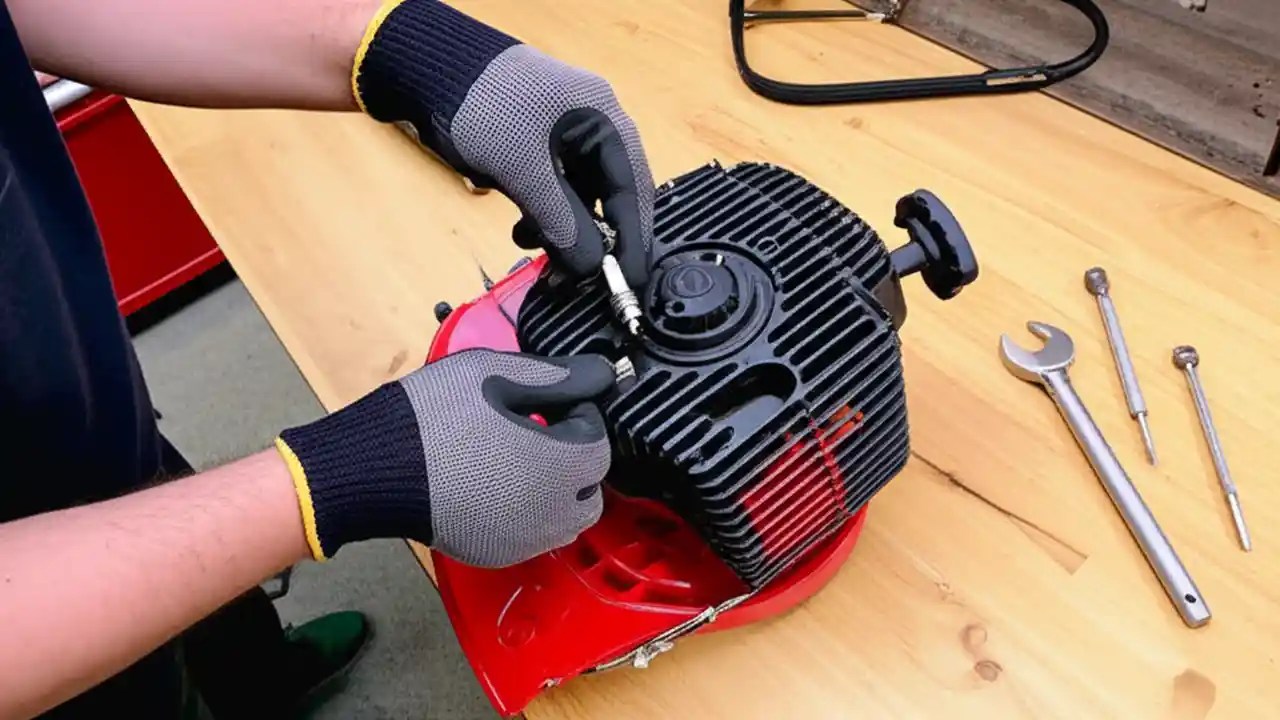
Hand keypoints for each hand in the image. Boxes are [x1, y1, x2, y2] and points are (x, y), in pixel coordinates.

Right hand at [277, 350, 614, 566]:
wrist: (370, 466)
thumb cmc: (432, 416)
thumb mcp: (497, 374)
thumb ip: (558, 377)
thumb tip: (604, 374)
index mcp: (562, 465)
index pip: (600, 442)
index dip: (577, 416)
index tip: (547, 404)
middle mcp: (554, 512)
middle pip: (590, 486)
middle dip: (573, 457)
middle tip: (534, 430)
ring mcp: (525, 540)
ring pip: (566, 517)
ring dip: (555, 488)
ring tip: (514, 457)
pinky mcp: (496, 554)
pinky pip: (531, 535)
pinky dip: (526, 512)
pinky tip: (490, 484)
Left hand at [352, 0, 654, 287]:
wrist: (431, 70)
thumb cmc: (484, 105)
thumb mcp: (524, 169)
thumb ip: (560, 221)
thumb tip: (589, 268)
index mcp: (605, 120)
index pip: (634, 189)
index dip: (633, 239)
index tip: (629, 280)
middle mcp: (594, 128)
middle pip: (610, 196)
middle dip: (593, 239)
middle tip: (578, 279)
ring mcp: (567, 138)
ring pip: (580, 199)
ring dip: (563, 232)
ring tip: (538, 254)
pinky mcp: (541, 149)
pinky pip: (556, 193)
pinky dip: (544, 218)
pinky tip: (523, 233)